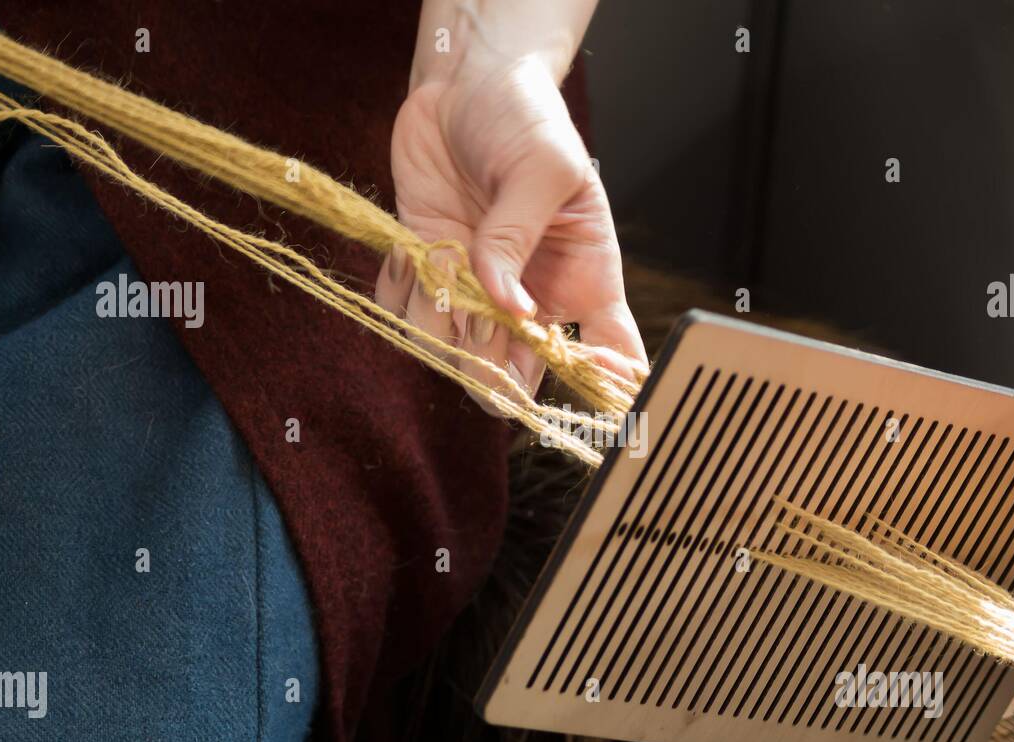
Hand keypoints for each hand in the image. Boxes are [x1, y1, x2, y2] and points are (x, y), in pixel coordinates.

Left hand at [379, 53, 646, 411]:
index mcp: (583, 281)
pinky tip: (410, 251)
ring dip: (439, 324)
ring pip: (455, 355)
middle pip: (518, 376)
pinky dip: (401, 295)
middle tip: (481, 315)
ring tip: (439, 259)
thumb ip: (518, 236)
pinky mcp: (428, 272)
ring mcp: (477, 291)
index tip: (583, 370)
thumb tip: (505, 304)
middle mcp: (531, 299)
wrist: (465, 84)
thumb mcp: (541, 168)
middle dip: (495, 366)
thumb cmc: (527, 118)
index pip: (612, 355)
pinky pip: (408, 314)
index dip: (604, 385)